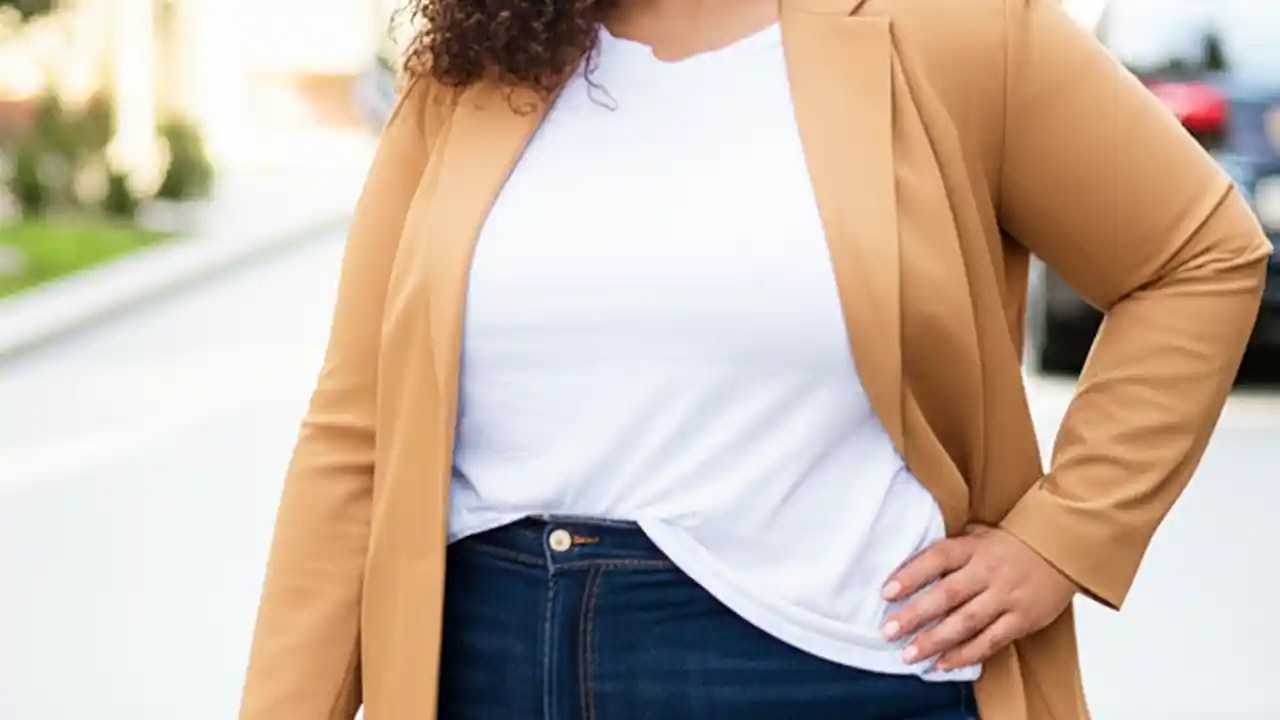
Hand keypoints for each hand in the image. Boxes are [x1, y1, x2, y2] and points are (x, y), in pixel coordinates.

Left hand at [880, 524, 1076, 670]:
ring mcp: (1007, 597)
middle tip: (889, 630)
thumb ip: (953, 549)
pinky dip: (966, 654)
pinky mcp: (1023, 619)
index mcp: (975, 548)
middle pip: (947, 595)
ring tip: (910, 654)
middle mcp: (989, 572)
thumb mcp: (981, 535)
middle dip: (916, 615)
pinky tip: (943, 662)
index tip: (886, 592)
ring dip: (936, 640)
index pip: (937, 559)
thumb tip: (912, 564)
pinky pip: (991, 641)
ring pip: (967, 622)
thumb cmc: (1013, 544)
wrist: (1063, 549)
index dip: (911, 574)